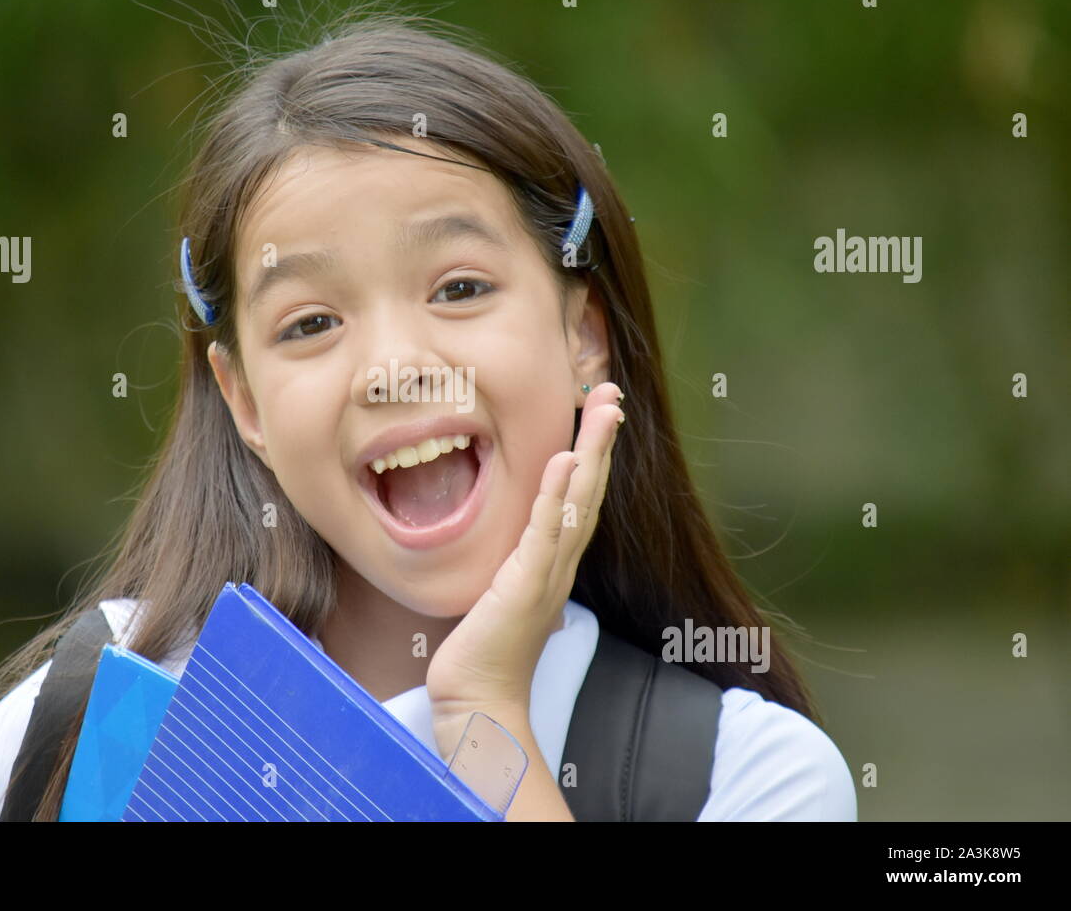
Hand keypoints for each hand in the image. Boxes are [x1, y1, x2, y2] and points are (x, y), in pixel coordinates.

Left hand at [425, 382, 624, 758]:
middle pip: (589, 489)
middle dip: (601, 439)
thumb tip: (510, 551)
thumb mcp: (498, 595)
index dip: (590, 454)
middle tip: (613, 393)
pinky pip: (546, 531)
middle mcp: (558, 563)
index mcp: (552, 563)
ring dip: (592, 451)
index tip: (597, 414)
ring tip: (604, 408)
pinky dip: (558, 494)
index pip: (578, 497)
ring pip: (578, 501)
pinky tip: (566, 460)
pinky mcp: (527, 583)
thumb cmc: (483, 653)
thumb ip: (510, 568)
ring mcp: (547, 572)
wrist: (479, 700)